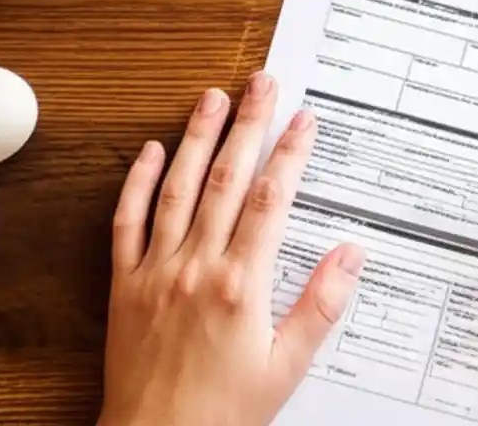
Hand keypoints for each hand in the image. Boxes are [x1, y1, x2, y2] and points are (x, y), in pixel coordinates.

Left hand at [100, 75, 365, 425]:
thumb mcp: (287, 366)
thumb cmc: (224, 412)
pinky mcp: (125, 285)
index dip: (290, 154)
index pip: (271, 200)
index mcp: (241, 285)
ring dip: (196, 138)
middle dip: (248, 125)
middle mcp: (197, 267)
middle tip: (262, 84)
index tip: (304, 121)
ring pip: (178, 189)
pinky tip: (151, 152)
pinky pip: (127, 222)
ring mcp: (156, 271)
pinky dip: (138, 183)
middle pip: (226, 179)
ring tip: (212, 98)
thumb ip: (320, 306)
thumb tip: (351, 256)